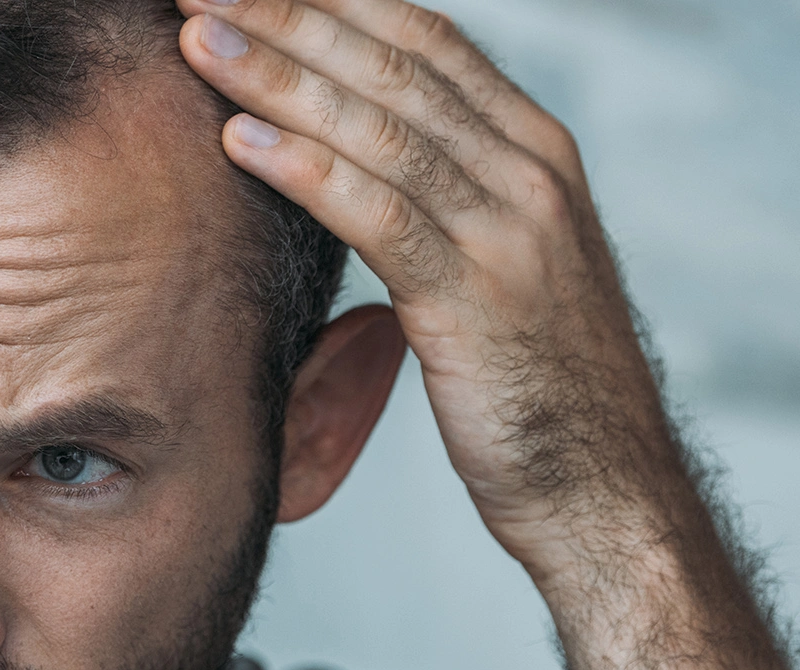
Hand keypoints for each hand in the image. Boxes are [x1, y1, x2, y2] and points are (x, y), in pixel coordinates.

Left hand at [176, 0, 680, 577]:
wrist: (603, 489)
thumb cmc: (534, 382)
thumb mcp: (495, 262)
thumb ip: (440, 195)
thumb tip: (353, 149)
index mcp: (534, 150)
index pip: (424, 39)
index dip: (331, 2)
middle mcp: (529, 172)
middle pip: (391, 66)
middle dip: (288, 17)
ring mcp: (510, 232)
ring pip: (379, 128)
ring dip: (277, 78)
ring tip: (196, 40)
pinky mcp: (477, 302)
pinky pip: (380, 216)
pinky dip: (305, 171)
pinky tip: (238, 142)